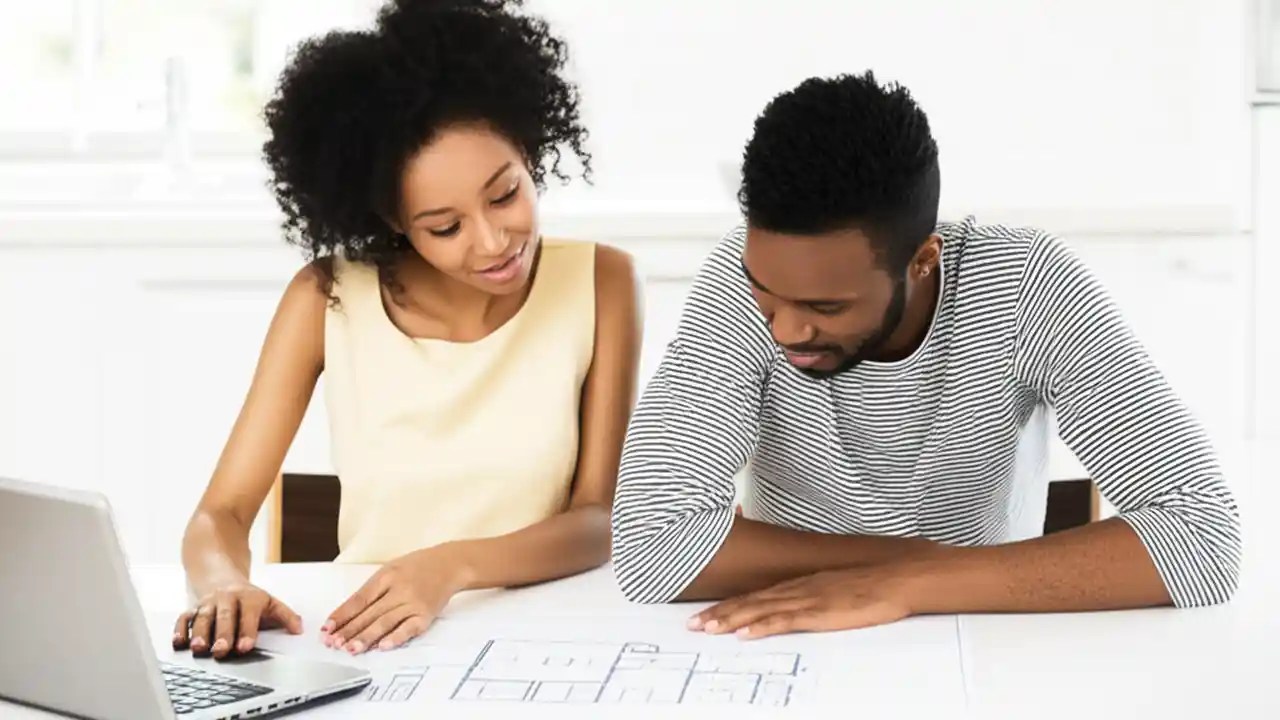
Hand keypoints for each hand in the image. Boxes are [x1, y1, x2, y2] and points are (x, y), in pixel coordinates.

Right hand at [173, 582, 301, 658]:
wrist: (221, 575)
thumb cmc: (248, 597)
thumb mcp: (270, 602)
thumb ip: (285, 616)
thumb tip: (299, 629)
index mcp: (249, 598)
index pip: (249, 615)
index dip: (247, 631)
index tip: (245, 647)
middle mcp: (227, 599)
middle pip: (225, 617)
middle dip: (223, 634)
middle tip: (222, 651)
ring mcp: (209, 604)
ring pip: (203, 617)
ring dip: (200, 633)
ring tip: (199, 648)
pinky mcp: (193, 608)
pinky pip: (185, 617)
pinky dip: (181, 629)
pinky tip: (179, 642)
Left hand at [323, 547, 470, 653]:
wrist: (450, 564)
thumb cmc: (417, 567)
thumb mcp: (391, 569)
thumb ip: (372, 589)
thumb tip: (348, 613)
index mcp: (386, 576)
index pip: (359, 599)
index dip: (342, 615)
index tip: (327, 628)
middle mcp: (399, 589)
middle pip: (369, 613)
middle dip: (349, 630)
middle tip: (333, 643)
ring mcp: (413, 603)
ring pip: (386, 622)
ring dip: (366, 637)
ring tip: (351, 649)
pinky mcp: (426, 615)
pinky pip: (409, 628)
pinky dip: (396, 638)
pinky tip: (383, 646)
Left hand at [687, 565, 918, 639]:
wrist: (894, 579)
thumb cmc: (869, 586)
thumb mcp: (834, 588)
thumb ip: (813, 594)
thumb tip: (799, 605)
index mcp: (798, 585)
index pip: (755, 597)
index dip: (728, 606)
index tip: (706, 614)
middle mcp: (796, 590)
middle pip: (749, 603)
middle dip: (719, 614)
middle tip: (693, 624)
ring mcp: (805, 600)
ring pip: (759, 610)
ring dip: (730, 620)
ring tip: (706, 628)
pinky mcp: (818, 612)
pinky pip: (784, 621)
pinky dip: (761, 627)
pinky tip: (744, 633)